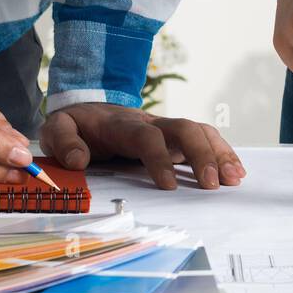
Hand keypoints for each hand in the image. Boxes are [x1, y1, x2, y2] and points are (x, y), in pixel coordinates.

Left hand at [40, 103, 244, 190]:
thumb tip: (80, 160)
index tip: (170, 186)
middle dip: (202, 155)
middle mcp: (152, 123)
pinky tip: (235, 173)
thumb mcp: (57, 129)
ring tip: (234, 180)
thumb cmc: (76, 124)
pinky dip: (223, 153)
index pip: (147, 137)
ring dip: (220, 154)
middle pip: (185, 129)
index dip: (159, 158)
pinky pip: (205, 140)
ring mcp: (167, 130)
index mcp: (122, 125)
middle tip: (212, 185)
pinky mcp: (175, 139)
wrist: (89, 106)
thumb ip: (64, 142)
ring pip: (201, 132)